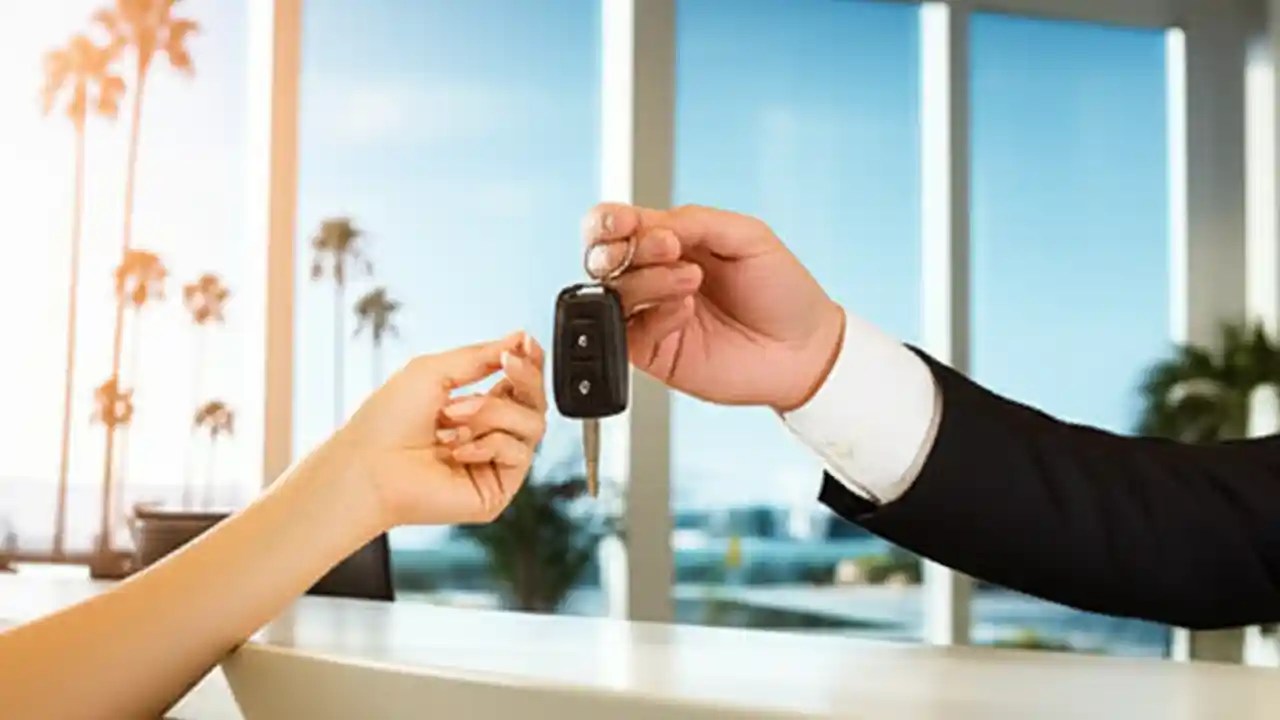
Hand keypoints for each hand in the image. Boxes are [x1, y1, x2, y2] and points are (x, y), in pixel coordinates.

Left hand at [325, 330, 547, 528]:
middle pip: (535, 402)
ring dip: (493, 413)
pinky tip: (458, 451)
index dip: (529, 364)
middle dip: (525, 378)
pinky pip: (520, 454)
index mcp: (474, 407)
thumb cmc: (387, 422)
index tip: (525, 344)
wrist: (369, 465)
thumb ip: (481, 356)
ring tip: (454, 417)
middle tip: (508, 364)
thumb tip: (519, 339)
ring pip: (532, 425)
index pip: (518, 384)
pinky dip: (489, 444)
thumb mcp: (435, 370)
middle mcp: (488, 434)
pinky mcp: (497, 489)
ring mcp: (494, 463)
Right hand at [582, 203, 843, 411]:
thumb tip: (646, 223)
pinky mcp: (655, 352)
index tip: (627, 223)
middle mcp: (654, 277)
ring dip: (646, 279)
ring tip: (690, 280)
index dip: (609, 221)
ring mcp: (651, 315)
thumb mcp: (746, 236)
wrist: (805, 349)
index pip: (616, 224)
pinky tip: (686, 310)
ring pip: (611, 294)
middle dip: (622, 249)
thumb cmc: (783, 292)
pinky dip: (654, 315)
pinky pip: (629, 332)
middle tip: (666, 248)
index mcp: (669, 241)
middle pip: (600, 257)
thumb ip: (693, 221)